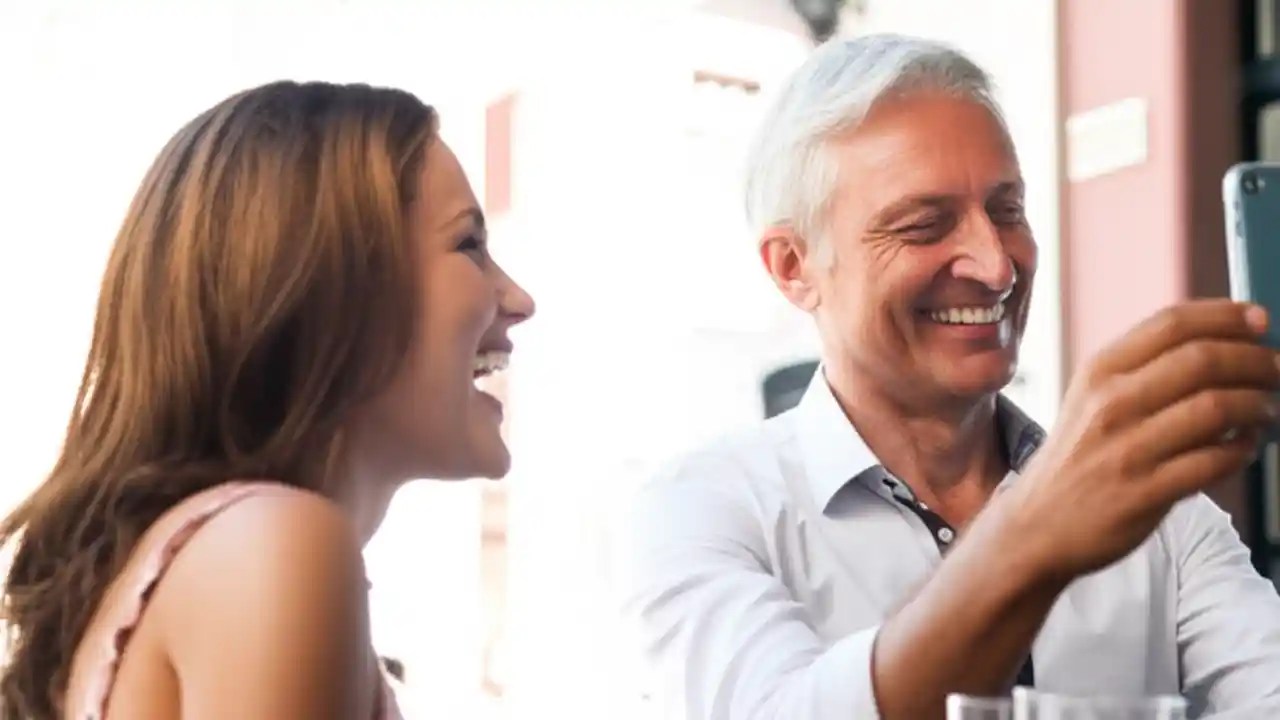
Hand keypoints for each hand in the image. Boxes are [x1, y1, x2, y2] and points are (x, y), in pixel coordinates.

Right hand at [1001, 299, 1279, 581]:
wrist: (1037, 525)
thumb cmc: (1077, 458)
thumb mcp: (1090, 399)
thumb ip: (1142, 370)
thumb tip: (1219, 340)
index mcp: (1098, 372)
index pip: (1172, 324)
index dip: (1227, 316)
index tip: (1261, 320)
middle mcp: (1110, 404)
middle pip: (1202, 360)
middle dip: (1255, 360)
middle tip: (1275, 369)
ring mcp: (1127, 449)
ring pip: (1216, 409)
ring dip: (1258, 405)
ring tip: (1268, 409)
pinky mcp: (1145, 493)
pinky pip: (1214, 461)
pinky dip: (1243, 450)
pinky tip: (1246, 447)